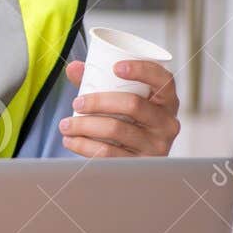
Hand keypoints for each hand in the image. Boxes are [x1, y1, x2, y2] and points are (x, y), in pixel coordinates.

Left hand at [58, 59, 180, 157]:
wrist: (135, 164)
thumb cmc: (126, 122)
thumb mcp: (119, 100)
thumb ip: (97, 81)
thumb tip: (73, 67)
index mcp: (166, 101)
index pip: (163, 80)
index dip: (142, 70)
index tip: (115, 68)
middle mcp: (167, 122)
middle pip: (133, 104)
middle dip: (98, 101)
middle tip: (76, 103)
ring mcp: (157, 145)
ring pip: (117, 129)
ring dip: (84, 125)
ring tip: (65, 125)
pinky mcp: (141, 163)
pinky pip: (109, 153)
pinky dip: (84, 145)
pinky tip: (70, 141)